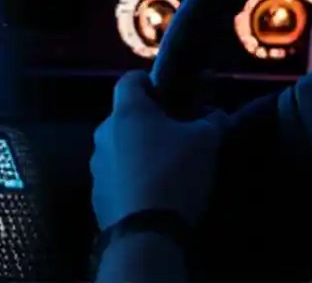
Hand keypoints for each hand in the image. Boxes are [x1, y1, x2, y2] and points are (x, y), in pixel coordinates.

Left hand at [91, 71, 226, 228]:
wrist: (145, 233)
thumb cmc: (174, 173)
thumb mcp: (205, 142)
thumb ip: (211, 121)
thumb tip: (215, 116)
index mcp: (126, 111)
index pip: (129, 79)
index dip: (149, 81)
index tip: (168, 92)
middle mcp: (104, 133)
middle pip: (124, 117)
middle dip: (148, 122)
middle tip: (176, 134)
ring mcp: (96, 166)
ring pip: (119, 148)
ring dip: (138, 152)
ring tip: (167, 168)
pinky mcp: (96, 195)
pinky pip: (116, 177)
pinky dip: (131, 179)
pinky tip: (153, 195)